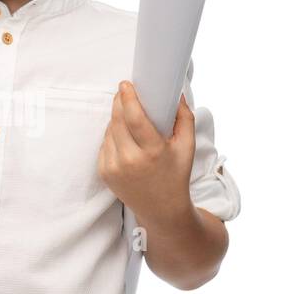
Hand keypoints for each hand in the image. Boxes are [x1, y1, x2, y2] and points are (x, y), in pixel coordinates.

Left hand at [97, 81, 195, 223]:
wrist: (161, 209)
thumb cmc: (176, 174)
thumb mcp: (188, 146)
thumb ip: (184, 117)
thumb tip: (176, 92)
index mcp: (153, 152)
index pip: (135, 118)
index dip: (128, 98)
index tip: (125, 84)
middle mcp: (131, 161)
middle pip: (118, 120)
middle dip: (119, 103)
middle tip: (123, 92)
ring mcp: (115, 168)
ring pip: (109, 131)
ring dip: (116, 119)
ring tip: (129, 118)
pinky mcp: (104, 173)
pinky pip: (104, 144)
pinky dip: (112, 136)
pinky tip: (124, 139)